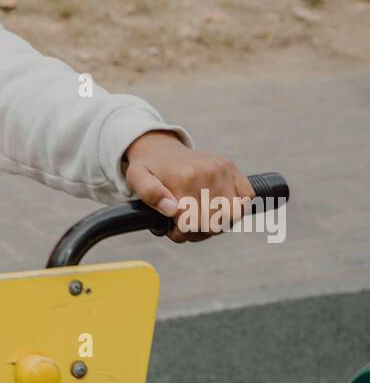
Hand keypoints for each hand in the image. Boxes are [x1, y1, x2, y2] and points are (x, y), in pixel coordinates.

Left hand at [122, 130, 254, 243]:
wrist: (161, 149)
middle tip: (184, 223)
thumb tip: (172, 209)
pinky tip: (217, 207)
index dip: (181, 233)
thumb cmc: (150, 170)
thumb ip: (149, 193)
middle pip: (212, 225)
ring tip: (200, 216)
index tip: (172, 227)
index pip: (192, 224)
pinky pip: (246, 199)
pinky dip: (235, 209)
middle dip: (196, 231)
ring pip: (231, 217)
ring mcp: (222, 169)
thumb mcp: (136, 178)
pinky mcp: (232, 168)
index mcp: (184, 178)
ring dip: (216, 224)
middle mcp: (207, 172)